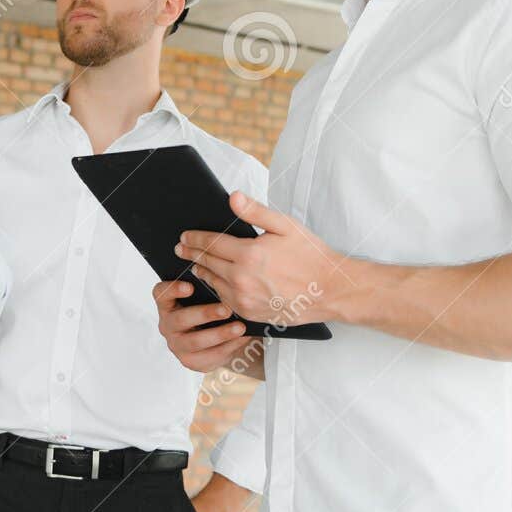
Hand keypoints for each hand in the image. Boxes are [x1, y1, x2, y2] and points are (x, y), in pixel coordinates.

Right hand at [153, 279, 259, 373]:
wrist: (215, 338)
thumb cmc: (207, 309)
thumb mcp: (204, 296)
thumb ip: (207, 288)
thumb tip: (224, 280)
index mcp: (167, 304)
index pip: (161, 293)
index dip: (173, 290)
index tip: (190, 287)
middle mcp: (168, 325)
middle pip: (181, 319)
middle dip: (205, 314)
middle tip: (226, 309)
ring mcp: (177, 345)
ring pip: (195, 342)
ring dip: (220, 334)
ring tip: (239, 327)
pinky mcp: (190, 361)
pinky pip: (208, 356)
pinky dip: (227, 348)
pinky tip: (241, 339)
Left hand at [176, 192, 338, 325]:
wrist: (331, 290)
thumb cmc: (311, 255)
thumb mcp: (286, 226)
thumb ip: (256, 212)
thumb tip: (232, 198)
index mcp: (248, 255)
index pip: (211, 243)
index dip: (194, 238)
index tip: (184, 236)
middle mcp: (241, 280)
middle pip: (207, 263)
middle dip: (192, 254)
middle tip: (181, 248)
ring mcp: (244, 300)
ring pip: (213, 283)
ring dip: (202, 272)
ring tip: (195, 265)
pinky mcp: (250, 314)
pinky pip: (224, 300)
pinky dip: (217, 289)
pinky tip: (215, 283)